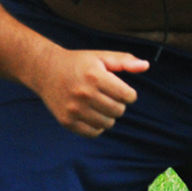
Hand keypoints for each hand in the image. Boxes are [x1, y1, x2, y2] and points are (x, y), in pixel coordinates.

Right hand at [32, 47, 147, 137]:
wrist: (45, 70)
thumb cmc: (79, 63)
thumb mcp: (101, 57)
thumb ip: (124, 61)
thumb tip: (146, 65)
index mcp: (94, 75)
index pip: (128, 96)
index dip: (128, 93)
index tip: (119, 88)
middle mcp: (84, 93)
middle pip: (119, 111)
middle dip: (118, 103)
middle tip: (106, 95)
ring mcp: (74, 109)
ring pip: (108, 124)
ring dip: (108, 115)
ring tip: (98, 103)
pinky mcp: (67, 121)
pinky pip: (94, 133)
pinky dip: (97, 126)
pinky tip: (90, 113)